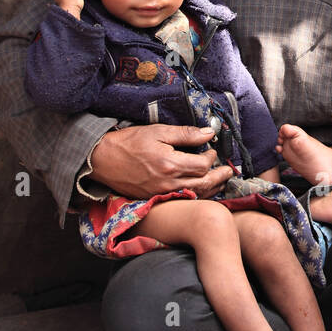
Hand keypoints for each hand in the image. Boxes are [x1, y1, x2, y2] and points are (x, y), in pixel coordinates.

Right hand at [89, 125, 234, 200]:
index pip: (203, 165)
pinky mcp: (155, 198)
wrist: (102, 160)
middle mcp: (168, 182)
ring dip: (211, 188)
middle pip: (204, 183)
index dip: (211, 157)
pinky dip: (196, 195)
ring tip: (220, 181)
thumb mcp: (158, 131)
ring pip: (195, 195)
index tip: (211, 150)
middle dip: (220, 176)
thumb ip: (185, 134)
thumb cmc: (128, 143)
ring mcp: (162, 193)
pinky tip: (201, 190)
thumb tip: (208, 133)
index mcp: (170, 164)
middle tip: (229, 171)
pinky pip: (182, 199)